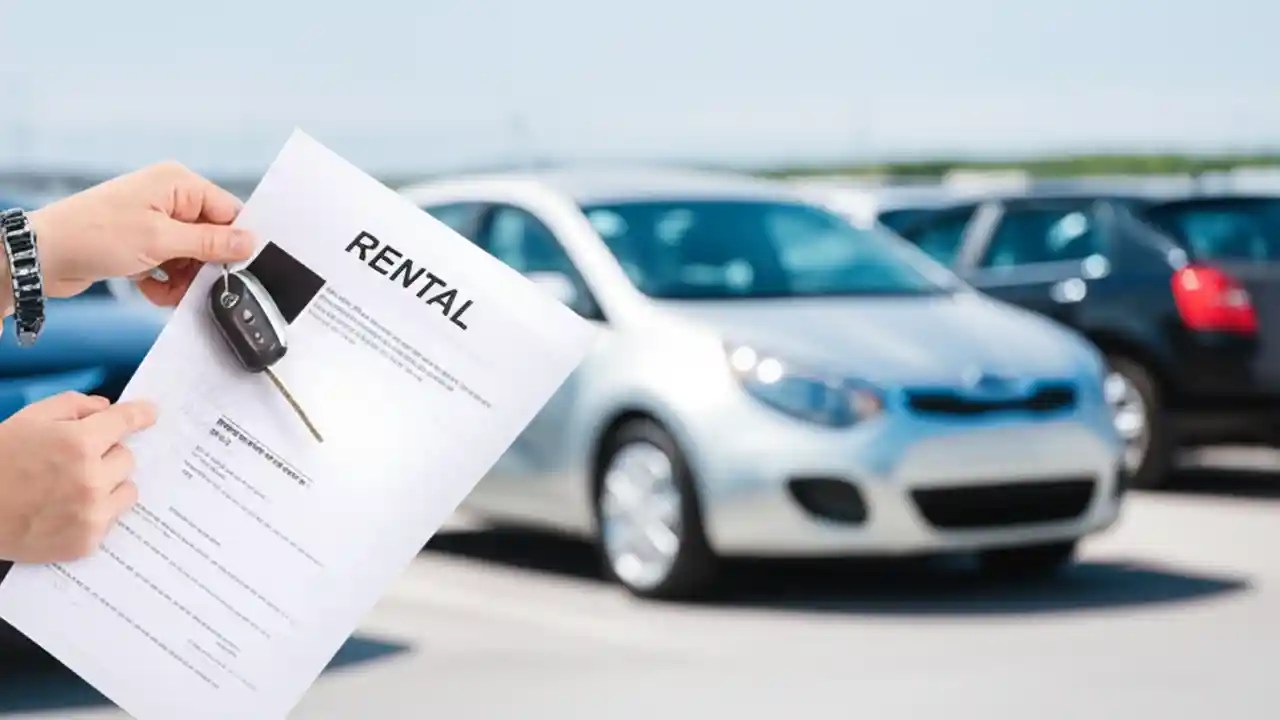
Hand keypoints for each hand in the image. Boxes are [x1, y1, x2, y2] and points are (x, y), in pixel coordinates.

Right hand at [0, 392, 156, 563]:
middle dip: (107, 455)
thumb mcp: (28, 419)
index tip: (150, 414)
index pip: (124, 423)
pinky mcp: (86, 542)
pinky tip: (66, 511)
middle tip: (77, 461)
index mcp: (79, 443)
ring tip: (73, 488)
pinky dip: (96, 513)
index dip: (139, 415)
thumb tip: (105, 408)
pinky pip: (111, 519)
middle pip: (126, 459)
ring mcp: (91, 513)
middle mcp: (92, 479)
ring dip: (109, 485)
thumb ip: (72, 406)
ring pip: (126, 490)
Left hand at [26, 162, 256, 305]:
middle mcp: (168, 199)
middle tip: (196, 286)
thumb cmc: (93, 235)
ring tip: (167, 292)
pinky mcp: (143, 243)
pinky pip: (171, 266)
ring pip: (191, 257)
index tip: (236, 269)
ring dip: (183, 280)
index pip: (228, 211)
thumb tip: (248, 242)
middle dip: (204, 267)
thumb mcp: (161, 241)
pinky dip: (165, 282)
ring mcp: (155, 222)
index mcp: (177, 184)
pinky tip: (151, 289)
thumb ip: (210, 243)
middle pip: (211, 238)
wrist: (44, 255)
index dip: (234, 242)